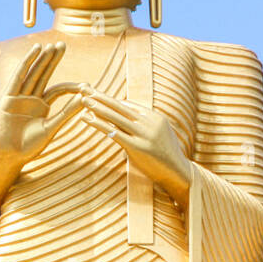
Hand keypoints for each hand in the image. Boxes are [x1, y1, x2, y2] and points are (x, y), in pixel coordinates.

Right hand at [0, 42, 82, 169]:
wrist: (9, 156)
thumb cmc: (30, 147)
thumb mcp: (51, 129)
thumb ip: (66, 113)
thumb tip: (85, 99)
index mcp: (42, 107)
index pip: (58, 90)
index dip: (71, 86)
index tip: (86, 86)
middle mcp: (31, 99)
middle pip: (44, 75)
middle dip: (52, 60)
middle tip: (62, 44)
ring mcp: (19, 97)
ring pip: (32, 74)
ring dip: (41, 59)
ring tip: (51, 46)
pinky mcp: (8, 98)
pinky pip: (18, 78)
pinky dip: (26, 64)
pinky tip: (35, 52)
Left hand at [80, 88, 191, 204]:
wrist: (179, 173)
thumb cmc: (167, 156)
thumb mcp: (159, 135)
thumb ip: (145, 126)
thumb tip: (128, 119)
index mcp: (155, 117)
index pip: (129, 105)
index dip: (111, 101)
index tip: (96, 94)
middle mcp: (149, 123)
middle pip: (120, 106)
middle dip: (101, 97)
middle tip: (84, 88)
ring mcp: (144, 135)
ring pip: (116, 117)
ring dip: (98, 107)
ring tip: (83, 100)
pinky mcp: (137, 147)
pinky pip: (114, 133)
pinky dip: (100, 124)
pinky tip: (88, 118)